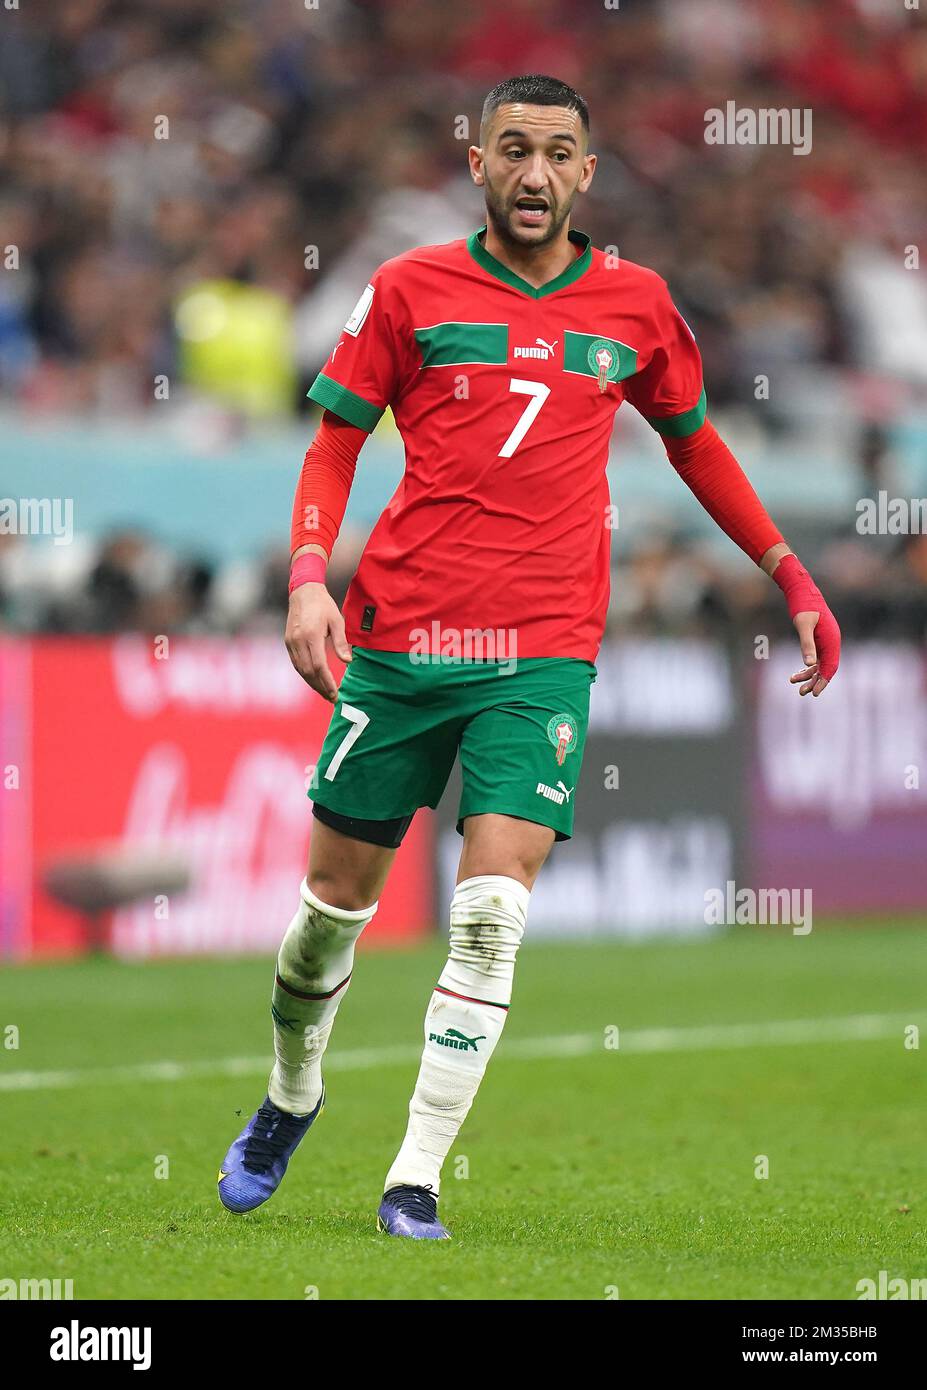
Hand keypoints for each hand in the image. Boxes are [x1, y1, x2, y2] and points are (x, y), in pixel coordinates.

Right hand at [284, 583, 351, 700]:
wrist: (303, 591)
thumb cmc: (323, 605)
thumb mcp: (336, 620)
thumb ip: (341, 642)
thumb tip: (348, 662)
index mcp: (311, 635)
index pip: (318, 666)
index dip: (327, 681)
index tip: (336, 692)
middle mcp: (298, 641)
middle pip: (308, 672)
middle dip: (320, 687)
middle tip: (332, 698)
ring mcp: (291, 642)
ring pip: (300, 670)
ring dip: (313, 684)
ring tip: (325, 693)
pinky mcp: (288, 642)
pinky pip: (296, 664)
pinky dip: (306, 675)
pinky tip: (315, 680)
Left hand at [789, 609, 839, 697]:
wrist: (803, 592)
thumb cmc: (803, 607)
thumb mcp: (803, 625)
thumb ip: (806, 644)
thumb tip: (808, 664)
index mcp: (831, 640)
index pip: (830, 666)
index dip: (823, 681)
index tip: (814, 693)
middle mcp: (831, 642)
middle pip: (826, 668)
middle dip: (815, 681)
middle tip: (802, 693)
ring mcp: (826, 642)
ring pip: (820, 664)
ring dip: (808, 675)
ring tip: (793, 682)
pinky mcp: (819, 640)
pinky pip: (816, 658)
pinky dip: (807, 666)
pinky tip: (796, 673)